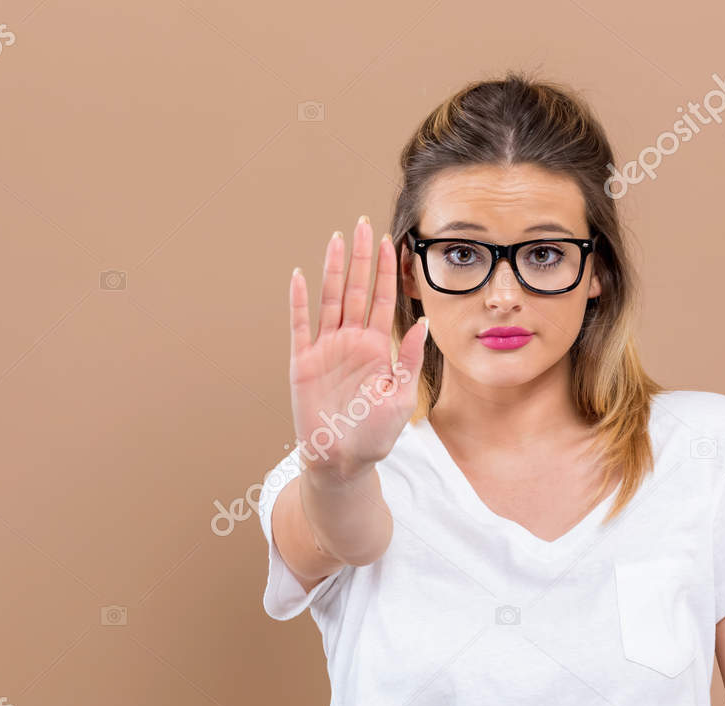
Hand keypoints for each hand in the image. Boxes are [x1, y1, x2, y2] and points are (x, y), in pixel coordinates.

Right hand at [289, 214, 429, 481]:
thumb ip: (409, 359)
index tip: (392, 243)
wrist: (342, 460)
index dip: (387, 272)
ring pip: (330, 300)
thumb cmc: (374, 434)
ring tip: (337, 239)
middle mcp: (351, 341)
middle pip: (355, 290)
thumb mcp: (401, 397)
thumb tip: (424, 322)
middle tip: (362, 226)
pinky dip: (300, 301)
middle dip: (360, 258)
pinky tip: (301, 275)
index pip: (382, 300)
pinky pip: (301, 325)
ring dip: (333, 269)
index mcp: (377, 348)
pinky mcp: (303, 362)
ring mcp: (326, 349)